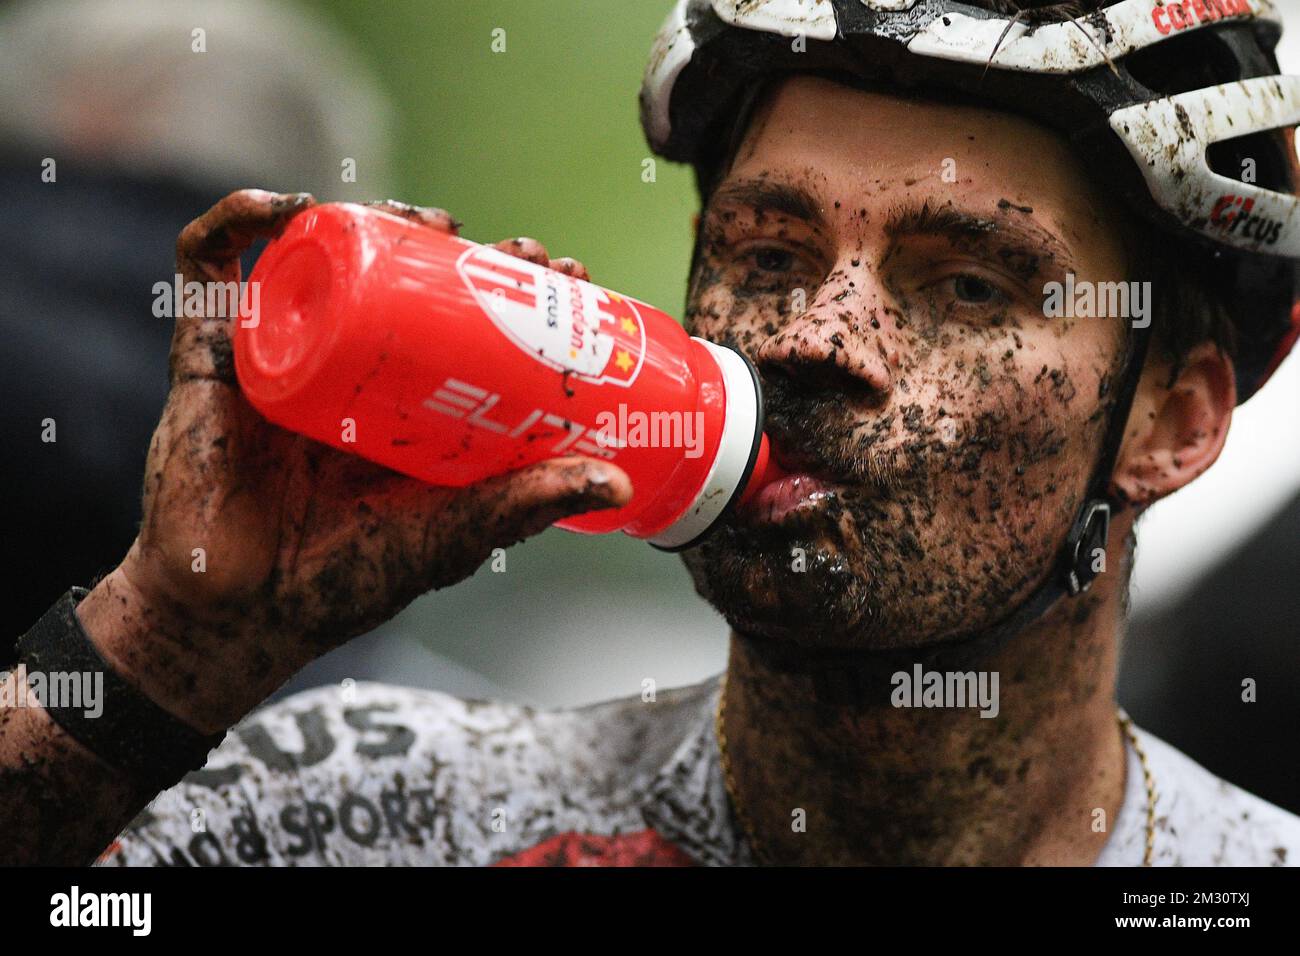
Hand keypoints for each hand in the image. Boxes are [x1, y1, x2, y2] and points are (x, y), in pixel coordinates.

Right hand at [85, 190, 631, 731]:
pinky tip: (287, 205)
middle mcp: (345, 371)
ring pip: (324, 260)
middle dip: (463, 251)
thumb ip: (524, 505)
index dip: (514, 292)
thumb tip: (618, 484)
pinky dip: (237, 222)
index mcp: (399, 406)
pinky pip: (208, 272)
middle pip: (402, 282)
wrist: (239, 615)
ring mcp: (280, 356)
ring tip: (433, 219)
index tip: (565, 278)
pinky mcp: (210, 354)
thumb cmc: (342, 581)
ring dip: (376, 221)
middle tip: (519, 251)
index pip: (462, 324)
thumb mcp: (451, 534)